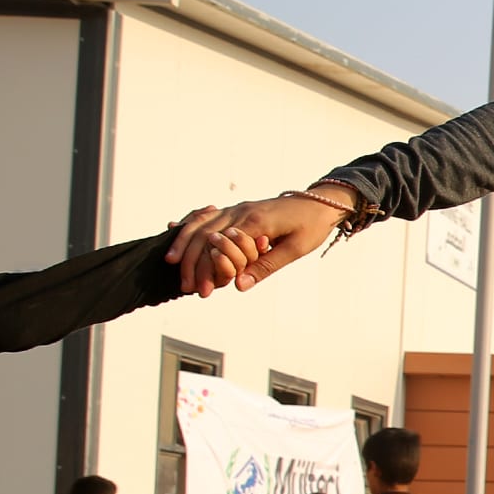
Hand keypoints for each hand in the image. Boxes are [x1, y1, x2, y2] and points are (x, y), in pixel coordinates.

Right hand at [165, 192, 346, 296]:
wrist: (321, 202)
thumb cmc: (312, 226)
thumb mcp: (295, 249)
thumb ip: (266, 267)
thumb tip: (239, 285)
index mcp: (255, 222)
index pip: (220, 247)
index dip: (208, 270)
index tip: (203, 291)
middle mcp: (240, 212)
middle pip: (204, 235)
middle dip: (192, 262)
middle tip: (187, 287)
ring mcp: (236, 208)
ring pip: (200, 224)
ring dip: (185, 245)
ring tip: (173, 264)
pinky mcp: (237, 209)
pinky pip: (206, 216)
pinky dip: (190, 225)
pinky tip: (176, 233)